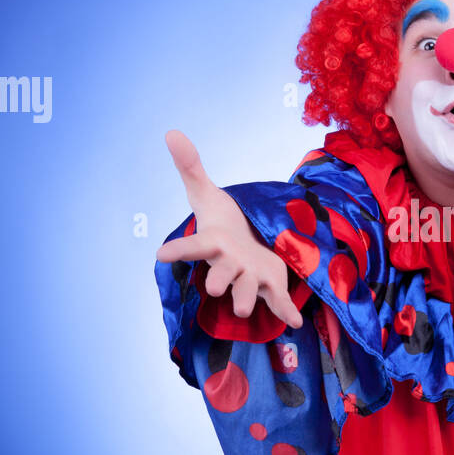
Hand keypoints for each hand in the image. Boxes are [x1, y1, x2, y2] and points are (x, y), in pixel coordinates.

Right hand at [155, 129, 303, 328]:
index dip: (179, 250)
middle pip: (221, 275)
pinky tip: (294, 322)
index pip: (193, 246)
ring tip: (242, 307)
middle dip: (219, 281)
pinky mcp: (270, 286)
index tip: (160, 255)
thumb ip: (191, 166)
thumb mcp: (207, 194)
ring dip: (245, 298)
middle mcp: (229, 265)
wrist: (246, 246)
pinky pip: (276, 302)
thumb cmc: (223, 223)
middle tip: (214, 288)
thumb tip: (171, 132)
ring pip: (245, 291)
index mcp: (214, 243)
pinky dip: (284, 312)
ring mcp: (249, 278)